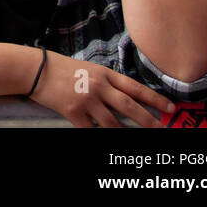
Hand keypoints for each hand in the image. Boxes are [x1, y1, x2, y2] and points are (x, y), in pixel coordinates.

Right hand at [30, 50, 172, 127]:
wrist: (35, 70)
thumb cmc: (61, 68)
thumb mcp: (88, 68)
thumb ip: (106, 81)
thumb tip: (126, 96)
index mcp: (104, 74)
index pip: (135, 88)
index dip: (155, 99)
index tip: (170, 108)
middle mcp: (98, 86)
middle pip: (129, 107)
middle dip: (148, 121)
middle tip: (161, 130)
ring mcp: (86, 100)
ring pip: (113, 123)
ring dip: (125, 133)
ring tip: (134, 138)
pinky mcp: (73, 112)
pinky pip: (91, 130)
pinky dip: (98, 135)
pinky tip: (104, 137)